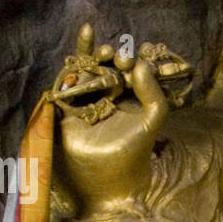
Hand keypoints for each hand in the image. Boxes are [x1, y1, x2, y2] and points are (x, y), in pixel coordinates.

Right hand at [53, 24, 168, 213]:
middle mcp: (110, 97)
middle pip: (110, 67)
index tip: (140, 52)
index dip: (136, 59)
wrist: (106, 179)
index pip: (132, 72)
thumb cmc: (134, 154)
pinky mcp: (68, 104)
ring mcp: (88, 99)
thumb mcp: (151, 121)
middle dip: (115, 57)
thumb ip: (154, 94)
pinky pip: (69, 80)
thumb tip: (141, 64)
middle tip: (120, 56)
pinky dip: (75, 63)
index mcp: (132, 100)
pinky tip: (84, 42)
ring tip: (105, 51)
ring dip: (96, 56)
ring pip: (90, 71)